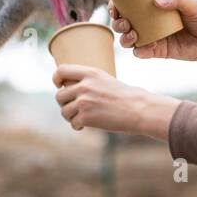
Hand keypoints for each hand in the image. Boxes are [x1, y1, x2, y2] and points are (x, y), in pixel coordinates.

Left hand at [51, 64, 178, 137]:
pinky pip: (73, 123)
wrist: (139, 109)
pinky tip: (85, 125)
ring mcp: (84, 102)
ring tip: (81, 117)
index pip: (61, 70)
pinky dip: (78, 126)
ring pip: (64, 111)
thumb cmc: (126, 96)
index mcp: (90, 72)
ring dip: (70, 116)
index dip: (56, 79)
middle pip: (60, 95)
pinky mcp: (86, 117)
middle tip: (75, 108)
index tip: (59, 85)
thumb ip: (88, 81)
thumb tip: (70, 88)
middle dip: (65, 104)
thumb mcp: (106, 80)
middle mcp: (84, 86)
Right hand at [108, 0, 196, 77]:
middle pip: (125, 22)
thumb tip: (156, 0)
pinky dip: (138, 50)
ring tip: (131, 33)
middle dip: (118, 22)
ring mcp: (155, 37)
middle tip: (123, 21)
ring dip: (125, 37)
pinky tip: (140, 47)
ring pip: (130, 38)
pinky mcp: (160, 51)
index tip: (115, 5)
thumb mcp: (192, 4)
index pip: (131, 4)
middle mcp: (152, 22)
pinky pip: (143, 52)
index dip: (118, 4)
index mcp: (156, 6)